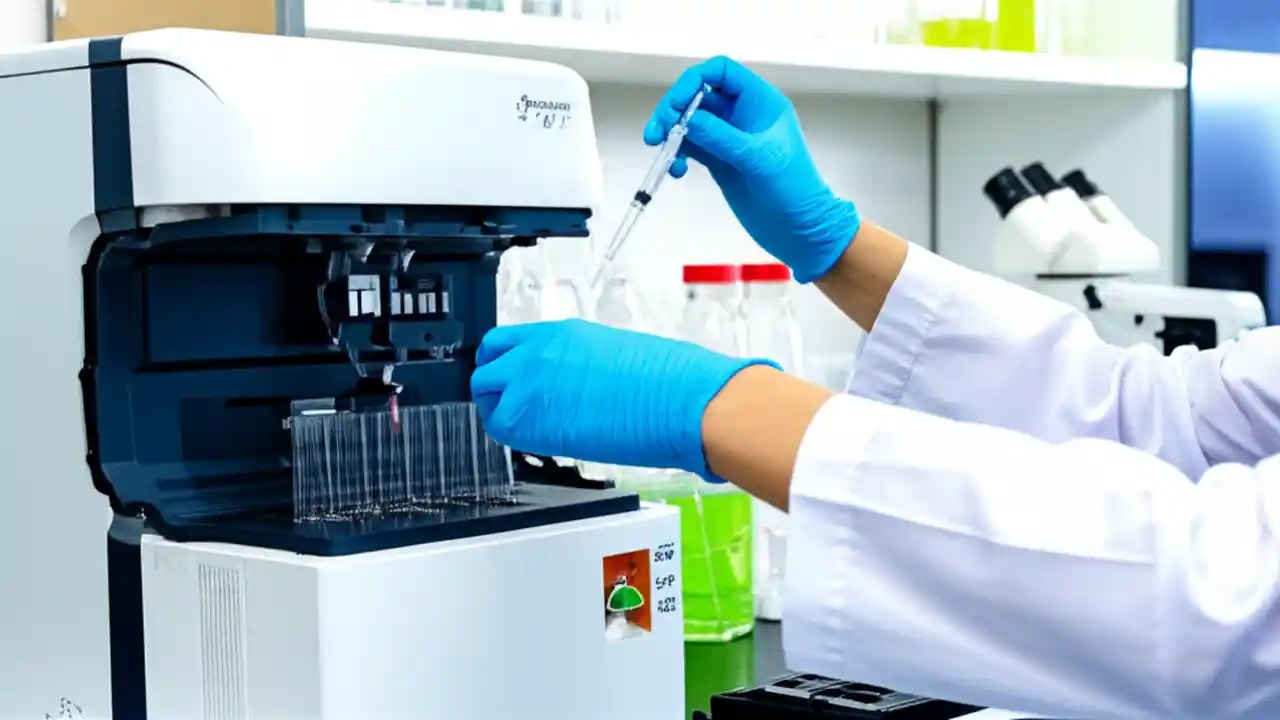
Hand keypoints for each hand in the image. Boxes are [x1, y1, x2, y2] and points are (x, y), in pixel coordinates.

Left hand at [471, 319, 774, 478]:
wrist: (678, 399)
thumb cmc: (664, 378)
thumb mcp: (608, 352)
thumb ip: (574, 362)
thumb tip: (568, 380)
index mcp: (558, 333)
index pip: (502, 343)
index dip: (501, 364)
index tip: (507, 377)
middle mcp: (537, 354)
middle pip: (484, 370)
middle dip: (493, 388)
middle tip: (511, 405)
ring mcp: (530, 386)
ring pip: (486, 398)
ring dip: (501, 411)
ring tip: (531, 425)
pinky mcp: (534, 420)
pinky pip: (503, 429)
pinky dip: (514, 435)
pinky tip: (542, 438)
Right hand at [646, 56, 860, 282]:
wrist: (799, 229)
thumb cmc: (793, 190)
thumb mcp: (758, 160)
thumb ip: (722, 137)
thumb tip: (687, 119)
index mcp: (760, 102)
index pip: (721, 72)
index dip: (694, 81)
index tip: (676, 105)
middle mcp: (743, 114)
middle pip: (698, 95)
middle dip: (674, 110)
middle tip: (657, 134)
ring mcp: (729, 138)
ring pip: (690, 122)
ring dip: (670, 132)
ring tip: (660, 150)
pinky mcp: (719, 161)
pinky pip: (690, 147)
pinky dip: (678, 154)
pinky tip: (677, 171)